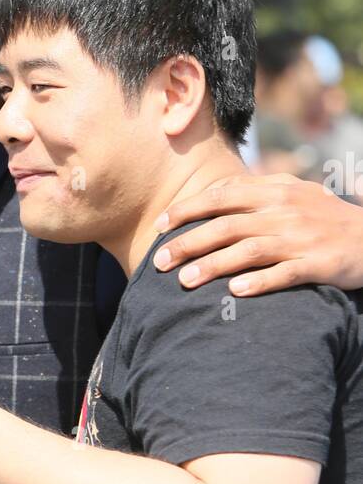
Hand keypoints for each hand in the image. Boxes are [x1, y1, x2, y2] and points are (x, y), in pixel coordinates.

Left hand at [153, 172, 362, 295]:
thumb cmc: (323, 216)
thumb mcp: (293, 192)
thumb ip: (255, 191)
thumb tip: (213, 192)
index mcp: (275, 191)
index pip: (221, 196)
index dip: (187, 210)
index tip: (159, 226)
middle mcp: (285, 211)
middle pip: (227, 226)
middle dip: (188, 243)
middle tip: (159, 263)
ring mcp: (302, 238)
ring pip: (249, 251)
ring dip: (214, 265)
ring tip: (185, 281)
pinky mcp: (319, 263)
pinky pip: (285, 274)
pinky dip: (260, 281)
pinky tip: (235, 291)